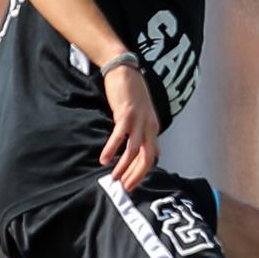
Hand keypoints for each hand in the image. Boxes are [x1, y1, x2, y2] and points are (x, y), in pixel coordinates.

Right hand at [100, 61, 159, 190]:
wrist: (125, 70)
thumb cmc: (132, 93)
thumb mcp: (144, 115)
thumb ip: (146, 133)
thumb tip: (155, 152)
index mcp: (153, 128)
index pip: (152, 157)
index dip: (142, 173)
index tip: (131, 184)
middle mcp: (149, 126)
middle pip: (147, 158)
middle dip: (136, 175)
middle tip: (124, 187)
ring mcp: (139, 121)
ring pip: (134, 150)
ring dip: (123, 166)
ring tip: (113, 177)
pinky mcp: (126, 114)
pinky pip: (119, 136)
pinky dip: (111, 149)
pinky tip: (103, 159)